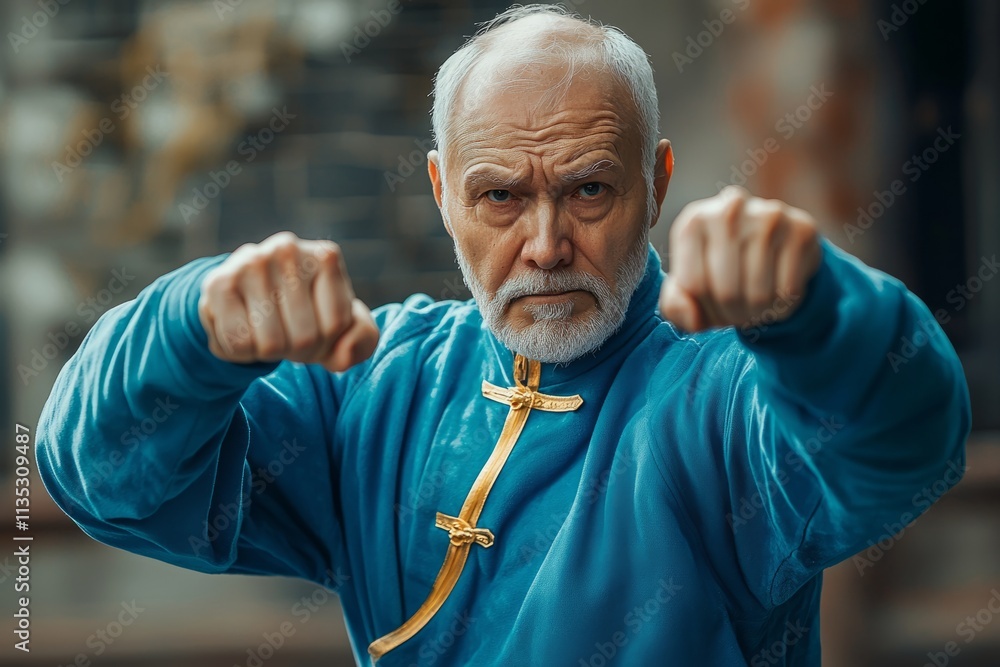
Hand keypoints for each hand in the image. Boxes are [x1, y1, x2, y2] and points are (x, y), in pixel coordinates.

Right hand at [198, 232, 378, 371]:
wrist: (249, 301)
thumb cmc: (308, 314)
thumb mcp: (346, 327)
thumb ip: (362, 340)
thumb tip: (343, 354)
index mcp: (326, 256)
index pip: (337, 324)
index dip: (328, 344)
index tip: (318, 332)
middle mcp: (289, 249)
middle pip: (305, 337)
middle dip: (298, 350)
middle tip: (288, 334)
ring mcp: (251, 262)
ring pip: (271, 343)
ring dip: (270, 352)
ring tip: (266, 331)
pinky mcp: (218, 283)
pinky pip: (238, 342)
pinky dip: (242, 351)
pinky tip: (243, 328)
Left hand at [659, 186, 821, 332]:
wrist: (770, 245)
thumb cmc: (719, 270)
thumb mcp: (687, 289)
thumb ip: (675, 307)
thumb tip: (693, 319)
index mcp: (693, 221)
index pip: (693, 286)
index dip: (704, 310)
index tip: (712, 307)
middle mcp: (729, 209)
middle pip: (727, 292)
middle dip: (732, 314)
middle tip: (737, 312)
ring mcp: (768, 215)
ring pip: (759, 295)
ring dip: (758, 313)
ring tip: (755, 304)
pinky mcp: (801, 228)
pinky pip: (789, 291)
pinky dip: (783, 306)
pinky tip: (778, 293)